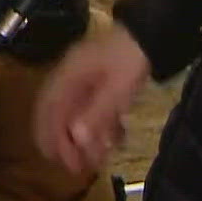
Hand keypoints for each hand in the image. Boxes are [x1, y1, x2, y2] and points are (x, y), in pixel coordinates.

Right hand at [34, 21, 150, 174]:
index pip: (49, 109)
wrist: (152, 34)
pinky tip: (114, 139)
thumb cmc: (131, 60)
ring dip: (85, 138)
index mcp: (68, 76)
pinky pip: (92, 107)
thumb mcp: (116, 89)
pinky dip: (100, 126)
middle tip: (76, 166)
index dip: (50, 136)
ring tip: (97, 160)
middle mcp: (71, 77)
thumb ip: (96, 113)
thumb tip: (75, 138)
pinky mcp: (101, 81)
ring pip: (77, 113)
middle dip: (66, 142)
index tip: (58, 161)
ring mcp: (86, 79)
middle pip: (59, 114)